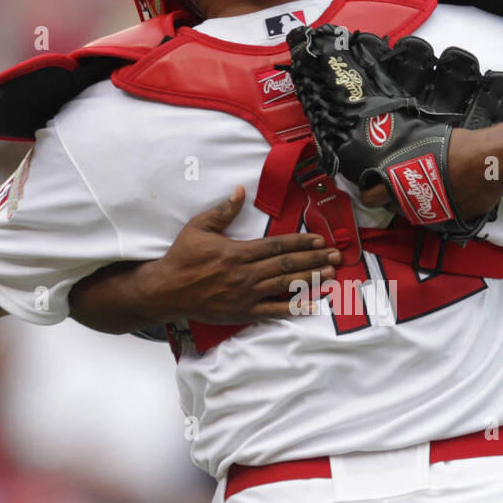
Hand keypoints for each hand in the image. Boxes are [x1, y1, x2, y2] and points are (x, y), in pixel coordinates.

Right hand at [138, 187, 340, 323]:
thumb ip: (222, 211)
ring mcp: (246, 295)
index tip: (319, 240)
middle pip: (287, 264)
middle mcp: (245, 273)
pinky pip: (273, 311)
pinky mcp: (243, 312)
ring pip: (284, 285)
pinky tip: (312, 305)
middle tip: (336, 256)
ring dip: (310, 279)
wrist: (167, 290)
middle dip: (314, 259)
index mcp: (237, 251)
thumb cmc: (183, 258)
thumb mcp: (198, 227)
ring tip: (330, 273)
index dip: (301, 242)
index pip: (276, 245)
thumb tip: (240, 191)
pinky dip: (294, 308)